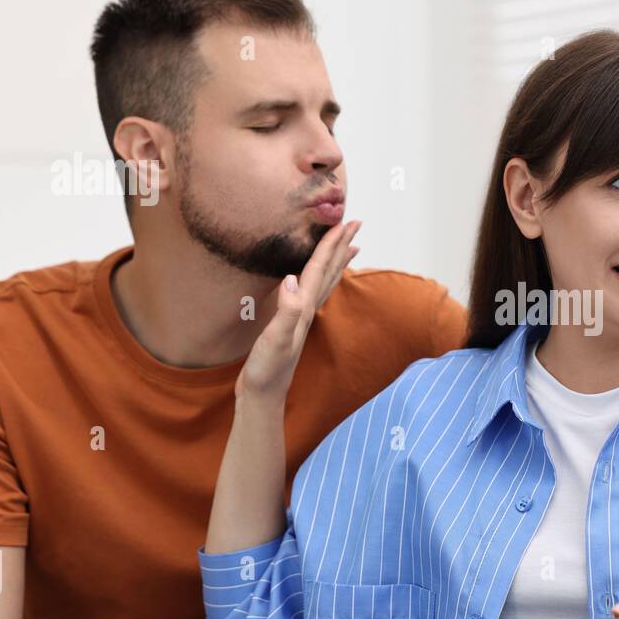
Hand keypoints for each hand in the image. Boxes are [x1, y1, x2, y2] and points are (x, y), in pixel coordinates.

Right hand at [235, 220, 361, 401]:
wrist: (263, 395)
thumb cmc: (267, 370)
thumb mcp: (275, 339)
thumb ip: (286, 311)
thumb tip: (291, 279)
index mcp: (303, 308)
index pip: (319, 269)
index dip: (331, 245)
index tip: (344, 223)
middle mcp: (307, 310)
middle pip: (329, 271)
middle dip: (341, 246)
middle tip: (355, 223)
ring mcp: (301, 317)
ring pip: (325, 282)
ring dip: (337, 262)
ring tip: (351, 246)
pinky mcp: (293, 324)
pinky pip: (312, 294)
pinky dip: (320, 281)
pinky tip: (317, 279)